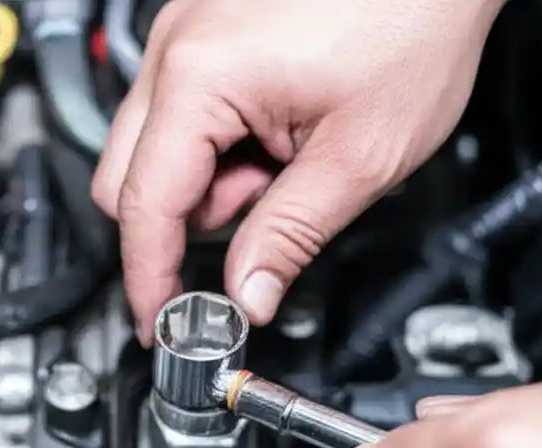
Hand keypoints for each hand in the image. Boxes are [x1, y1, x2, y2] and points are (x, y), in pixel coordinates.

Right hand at [91, 0, 506, 343]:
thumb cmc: (415, 22)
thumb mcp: (359, 156)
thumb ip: (289, 236)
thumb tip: (246, 294)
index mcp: (200, 77)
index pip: (143, 204)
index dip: (148, 278)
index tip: (160, 324)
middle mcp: (174, 48)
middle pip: (127, 178)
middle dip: (183, 224)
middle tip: (254, 233)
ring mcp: (184, 35)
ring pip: (155, 149)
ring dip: (210, 182)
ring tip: (290, 162)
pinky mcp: (203, 31)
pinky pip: (181, 112)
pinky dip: (221, 144)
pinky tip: (280, 134)